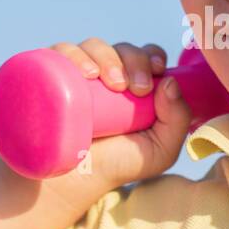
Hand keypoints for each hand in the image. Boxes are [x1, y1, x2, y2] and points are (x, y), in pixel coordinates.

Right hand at [48, 37, 191, 187]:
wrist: (71, 182)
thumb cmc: (118, 164)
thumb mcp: (160, 150)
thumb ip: (178, 121)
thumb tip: (170, 81)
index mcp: (134, 84)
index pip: (147, 56)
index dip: (152, 57)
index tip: (156, 72)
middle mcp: (106, 73)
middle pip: (122, 49)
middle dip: (133, 60)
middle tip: (136, 89)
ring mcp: (78, 73)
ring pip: (92, 45)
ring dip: (104, 55)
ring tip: (102, 80)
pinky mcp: (50, 76)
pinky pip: (58, 52)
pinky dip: (71, 53)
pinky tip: (84, 73)